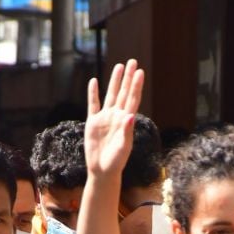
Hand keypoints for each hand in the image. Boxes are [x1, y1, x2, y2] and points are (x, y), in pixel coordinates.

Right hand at [85, 59, 144, 179]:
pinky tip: (94, 81)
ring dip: (114, 81)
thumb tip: (130, 115)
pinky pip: (93, 104)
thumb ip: (126, 131)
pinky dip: (93, 93)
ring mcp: (105, 119)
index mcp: (126, 122)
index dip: (136, 85)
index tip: (140, 72)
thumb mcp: (123, 148)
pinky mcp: (93, 123)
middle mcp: (117, 117)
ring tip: (119, 66)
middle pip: (123, 93)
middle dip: (128, 78)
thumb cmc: (116, 162)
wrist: (102, 171)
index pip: (132, 99)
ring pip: (110, 95)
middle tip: (133, 61)